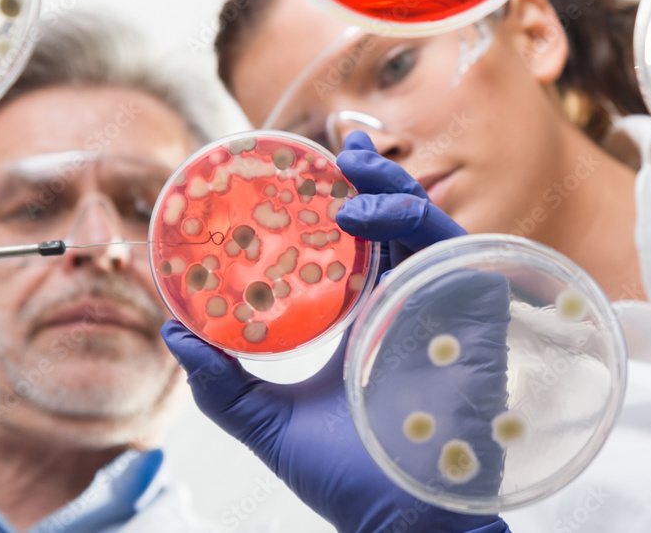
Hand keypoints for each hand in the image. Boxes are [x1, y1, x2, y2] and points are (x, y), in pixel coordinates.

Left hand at [162, 147, 510, 531]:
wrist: (398, 523)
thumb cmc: (345, 478)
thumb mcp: (268, 422)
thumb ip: (221, 383)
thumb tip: (173, 336)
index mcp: (368, 318)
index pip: (361, 245)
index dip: (345, 201)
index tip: (313, 168)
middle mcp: (408, 305)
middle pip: (399, 224)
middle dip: (374, 180)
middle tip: (338, 154)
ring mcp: (444, 311)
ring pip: (432, 229)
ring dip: (393, 194)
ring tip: (349, 183)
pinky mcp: (478, 325)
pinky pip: (462, 259)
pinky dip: (423, 230)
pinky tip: (375, 225)